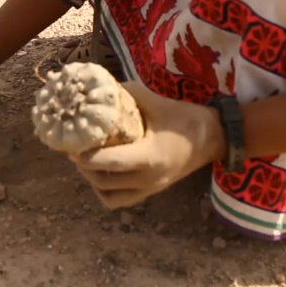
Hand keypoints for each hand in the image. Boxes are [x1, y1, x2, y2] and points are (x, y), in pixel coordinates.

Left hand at [71, 82, 224, 208]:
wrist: (213, 138)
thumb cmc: (185, 118)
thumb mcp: (157, 102)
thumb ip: (129, 93)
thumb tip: (101, 86)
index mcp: (150, 156)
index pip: (112, 163)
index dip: (88, 158)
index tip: (72, 148)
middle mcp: (149, 179)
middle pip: (105, 182)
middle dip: (84, 168)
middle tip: (74, 150)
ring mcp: (151, 188)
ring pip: (110, 196)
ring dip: (94, 182)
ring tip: (86, 162)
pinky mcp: (152, 191)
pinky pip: (121, 200)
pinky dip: (106, 190)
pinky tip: (102, 172)